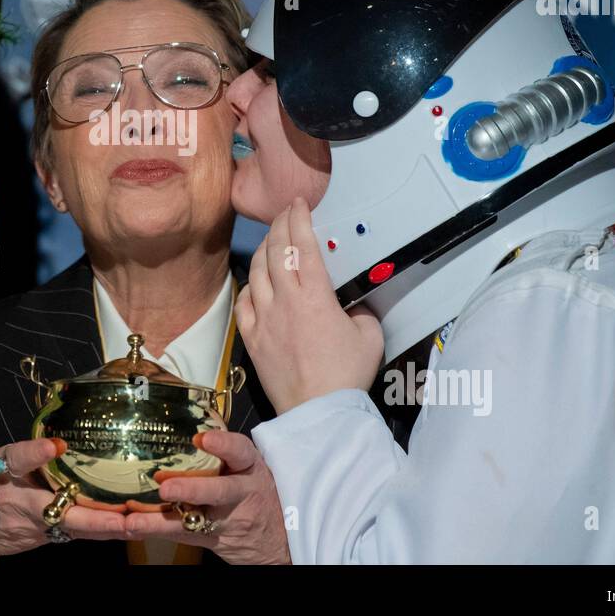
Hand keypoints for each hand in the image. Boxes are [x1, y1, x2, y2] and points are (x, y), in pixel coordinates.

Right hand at [0, 438, 126, 562]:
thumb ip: (22, 453)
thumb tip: (57, 440)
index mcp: (0, 474)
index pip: (16, 459)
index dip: (34, 452)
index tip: (53, 446)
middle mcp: (18, 502)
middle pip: (57, 510)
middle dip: (93, 517)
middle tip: (123, 517)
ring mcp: (31, 525)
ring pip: (72, 528)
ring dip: (104, 528)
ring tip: (136, 523)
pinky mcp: (40, 538)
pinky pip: (72, 532)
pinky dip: (97, 530)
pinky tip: (124, 527)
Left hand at [122, 431, 289, 563]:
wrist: (280, 539)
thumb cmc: (256, 491)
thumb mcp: (249, 467)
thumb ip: (224, 450)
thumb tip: (183, 423)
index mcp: (250, 468)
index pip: (241, 452)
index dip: (223, 445)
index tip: (202, 438)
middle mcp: (242, 493)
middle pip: (220, 491)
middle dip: (192, 490)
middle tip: (165, 487)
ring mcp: (229, 520)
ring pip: (195, 520)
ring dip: (162, 520)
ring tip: (135, 519)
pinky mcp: (214, 539)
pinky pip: (183, 536)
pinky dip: (156, 531)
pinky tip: (133, 527)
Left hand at [237, 196, 384, 413]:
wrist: (317, 411)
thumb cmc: (345, 377)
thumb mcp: (370, 337)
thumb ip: (361, 312)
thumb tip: (353, 307)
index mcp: (315, 296)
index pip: (303, 244)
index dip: (300, 218)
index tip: (299, 203)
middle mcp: (285, 301)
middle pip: (276, 250)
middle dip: (280, 225)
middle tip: (285, 213)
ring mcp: (264, 318)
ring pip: (257, 271)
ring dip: (264, 250)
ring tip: (272, 241)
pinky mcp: (252, 338)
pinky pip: (244, 302)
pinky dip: (250, 286)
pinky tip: (257, 283)